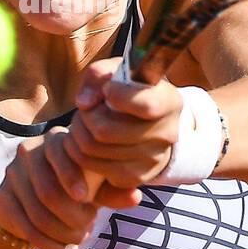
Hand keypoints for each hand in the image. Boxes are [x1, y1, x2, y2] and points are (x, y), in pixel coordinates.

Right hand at [0, 128, 141, 248]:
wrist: (34, 205)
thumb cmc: (75, 188)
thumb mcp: (95, 187)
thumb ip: (113, 191)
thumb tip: (135, 197)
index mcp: (55, 140)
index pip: (59, 153)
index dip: (71, 176)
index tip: (85, 199)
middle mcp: (29, 151)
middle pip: (46, 190)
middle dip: (70, 215)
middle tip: (88, 228)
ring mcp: (12, 174)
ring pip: (36, 212)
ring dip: (61, 232)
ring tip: (78, 240)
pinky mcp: (2, 198)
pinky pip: (25, 225)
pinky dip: (46, 243)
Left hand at [65, 56, 185, 189]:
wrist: (148, 122)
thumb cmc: (130, 90)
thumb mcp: (119, 71)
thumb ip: (98, 75)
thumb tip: (84, 103)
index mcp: (169, 103)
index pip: (145, 105)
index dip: (118, 96)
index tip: (107, 89)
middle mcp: (166, 134)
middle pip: (105, 131)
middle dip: (85, 116)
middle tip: (86, 108)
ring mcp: (153, 160)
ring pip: (93, 149)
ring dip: (78, 132)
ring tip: (85, 121)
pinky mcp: (135, 177)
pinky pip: (92, 166)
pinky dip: (80, 152)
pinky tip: (87, 139)